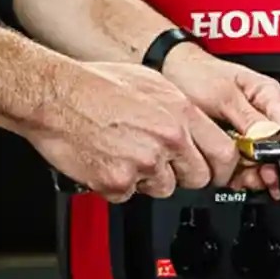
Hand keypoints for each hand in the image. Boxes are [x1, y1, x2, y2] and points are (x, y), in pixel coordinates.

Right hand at [24, 61, 239, 201]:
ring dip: (149, 179)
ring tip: (127, 152)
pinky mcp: (118, 182)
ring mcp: (144, 163)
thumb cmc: (97, 84)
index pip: (225, 153)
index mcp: (181, 114)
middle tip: (164, 162)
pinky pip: (129, 195)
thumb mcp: (155, 84)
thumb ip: (182, 111)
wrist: (54, 95)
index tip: (217, 170)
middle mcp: (168, 139)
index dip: (222, 167)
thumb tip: (199, 127)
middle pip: (198, 178)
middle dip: (184, 174)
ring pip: (164, 189)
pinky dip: (119, 184)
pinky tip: (108, 160)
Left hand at [162, 47, 279, 196]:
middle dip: (266, 167)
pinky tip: (229, 174)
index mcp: (269, 96)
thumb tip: (271, 139)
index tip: (272, 168)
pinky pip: (243, 161)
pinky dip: (237, 171)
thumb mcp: (223, 96)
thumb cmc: (196, 74)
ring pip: (261, 158)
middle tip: (253, 177)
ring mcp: (249, 128)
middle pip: (278, 149)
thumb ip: (249, 119)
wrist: (170, 71)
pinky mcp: (235, 140)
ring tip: (239, 176)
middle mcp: (263, 113)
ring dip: (251, 171)